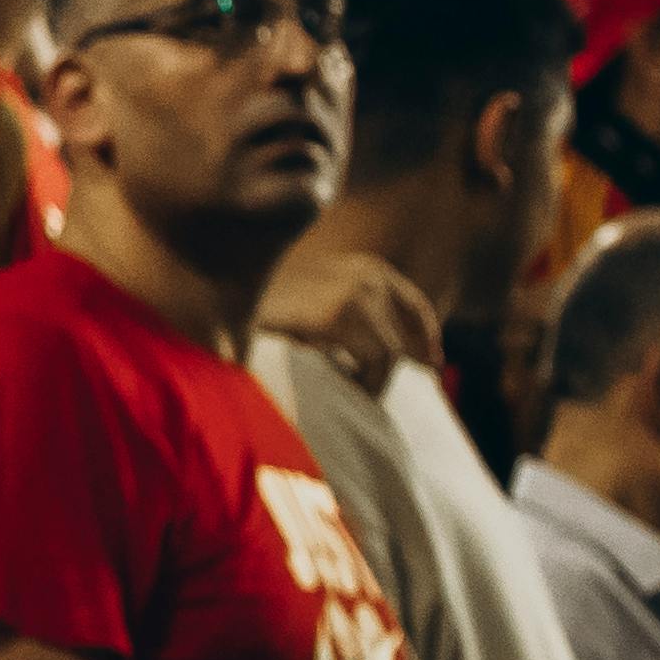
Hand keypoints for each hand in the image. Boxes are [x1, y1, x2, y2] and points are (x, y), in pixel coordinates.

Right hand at [253, 243, 437, 397]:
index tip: (430, 362)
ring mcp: (356, 295)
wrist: (228, 298)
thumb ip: (353, 312)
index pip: (413, 304)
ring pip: (390, 352)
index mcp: (366, 267)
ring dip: (374, 379)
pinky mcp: (340, 318)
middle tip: (385, 389)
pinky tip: (343, 388)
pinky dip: (363, 382)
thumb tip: (401, 351)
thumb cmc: (268, 306)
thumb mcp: (321, 300)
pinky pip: (373, 361)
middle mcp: (367, 275)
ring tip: (353, 392)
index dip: (425, 335)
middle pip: (406, 331)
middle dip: (402, 362)